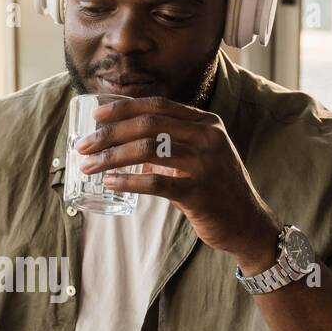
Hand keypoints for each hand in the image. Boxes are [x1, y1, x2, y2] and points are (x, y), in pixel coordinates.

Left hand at [77, 96, 280, 271]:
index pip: (157, 106)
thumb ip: (168, 146)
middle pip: (147, 125)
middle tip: (84, 146)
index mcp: (206, 123)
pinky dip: (128, 181)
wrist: (248, 223)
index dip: (123, 108)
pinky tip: (110, 183)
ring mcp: (205, 164)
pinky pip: (156, 183)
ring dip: (111, 157)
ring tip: (89, 166)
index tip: (96, 116)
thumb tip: (124, 142)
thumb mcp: (199, 157)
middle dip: (109, 134)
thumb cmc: (217, 190)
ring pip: (148, 150)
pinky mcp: (199, 193)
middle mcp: (208, 137)